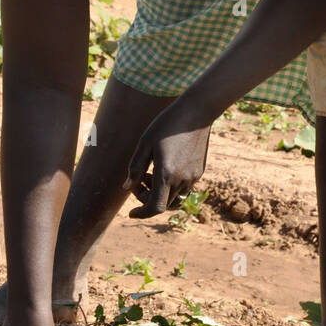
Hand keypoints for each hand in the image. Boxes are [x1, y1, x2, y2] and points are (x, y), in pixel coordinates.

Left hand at [124, 99, 210, 219]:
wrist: (197, 112)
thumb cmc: (167, 124)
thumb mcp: (145, 143)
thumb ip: (135, 167)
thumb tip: (126, 188)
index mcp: (166, 174)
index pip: (155, 208)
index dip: (142, 213)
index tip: (131, 213)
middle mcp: (182, 180)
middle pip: (163, 204)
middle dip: (147, 198)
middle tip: (140, 179)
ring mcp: (193, 177)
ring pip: (174, 198)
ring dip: (160, 193)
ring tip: (152, 172)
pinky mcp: (199, 172)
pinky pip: (184, 189)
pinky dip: (171, 186)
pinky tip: (166, 167)